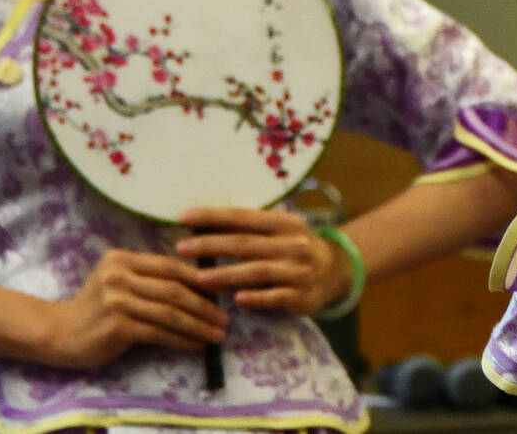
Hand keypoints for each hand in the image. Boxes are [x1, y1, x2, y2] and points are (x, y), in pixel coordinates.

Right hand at [32, 248, 227, 366]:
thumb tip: (203, 284)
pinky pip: (158, 332)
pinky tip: (195, 345)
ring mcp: (116, 300)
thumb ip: (150, 278)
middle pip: (174, 289)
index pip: (170, 266)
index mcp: (122, 259)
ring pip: (169, 312)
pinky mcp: (117, 325)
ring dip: (198, 325)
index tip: (223, 292)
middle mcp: (118, 275)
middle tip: (225, 318)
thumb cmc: (96, 308)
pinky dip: (181, 339)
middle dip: (205, 305)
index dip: (200, 280)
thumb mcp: (119, 282)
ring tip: (217, 334)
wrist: (58, 333)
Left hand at [177, 206, 351, 315]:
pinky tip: (237, 299)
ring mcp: (298, 270)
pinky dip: (256, 297)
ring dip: (226, 275)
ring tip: (198, 278)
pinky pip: (275, 297)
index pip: (244, 217)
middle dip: (210, 245)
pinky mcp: (300, 296)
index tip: (184, 216)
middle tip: (181, 247)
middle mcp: (293, 244)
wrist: (335, 270)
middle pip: (246, 243)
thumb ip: (250, 229)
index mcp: (285, 223)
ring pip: (257, 271)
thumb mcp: (280, 231)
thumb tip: (202, 225)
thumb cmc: (294, 248)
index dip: (214, 216)